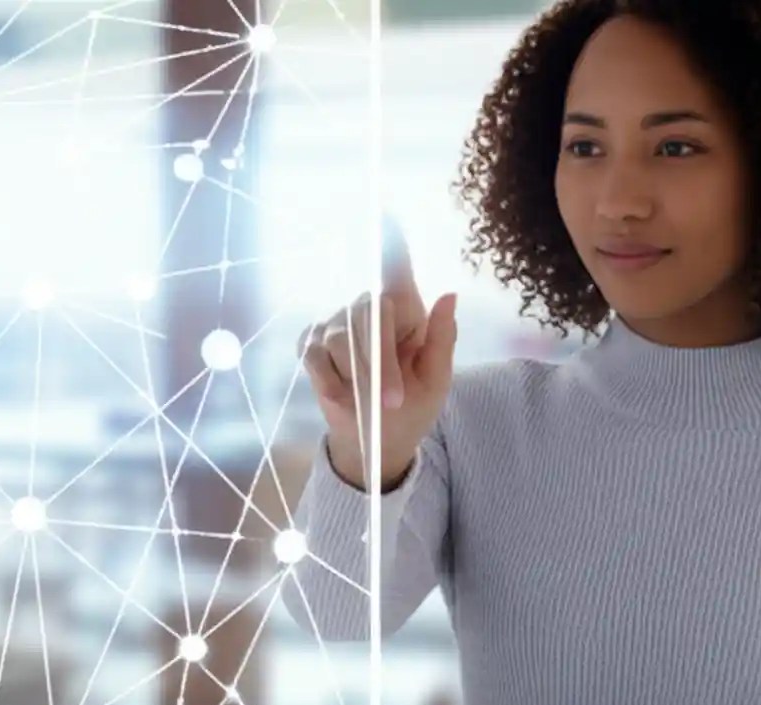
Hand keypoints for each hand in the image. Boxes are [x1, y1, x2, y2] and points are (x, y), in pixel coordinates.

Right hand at [297, 225, 457, 489]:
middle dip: (381, 361)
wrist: (377, 439)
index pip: (395, 263)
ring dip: (357, 378)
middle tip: (392, 401)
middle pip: (369, 312)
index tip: (385, 209)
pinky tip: (344, 396)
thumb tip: (449, 295)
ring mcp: (337, 323)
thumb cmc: (413, 405)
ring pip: (340, 339)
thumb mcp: (436, 379)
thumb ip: (442, 339)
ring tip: (371, 405)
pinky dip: (330, 381)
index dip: (390, 236)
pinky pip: (314, 355)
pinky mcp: (312, 343)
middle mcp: (370, 307)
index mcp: (406, 309)